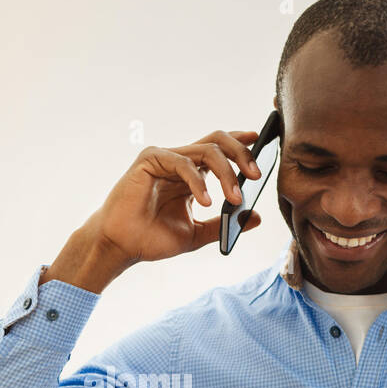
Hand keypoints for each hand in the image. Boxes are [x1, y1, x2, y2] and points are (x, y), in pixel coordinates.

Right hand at [44, 129, 264, 293]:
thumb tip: (256, 218)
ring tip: (234, 198)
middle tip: (255, 175)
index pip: (220, 149)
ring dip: (226, 173)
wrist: (122, 246)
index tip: (264, 147)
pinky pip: (182, 162)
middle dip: (241, 155)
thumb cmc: (151, 239)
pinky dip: (198, 181)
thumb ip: (223, 223)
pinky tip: (205, 202)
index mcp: (190, 174)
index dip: (242, 144)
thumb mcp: (196, 233)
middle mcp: (179, 161)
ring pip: (206, 150)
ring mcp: (164, 158)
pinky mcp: (150, 159)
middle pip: (218, 141)